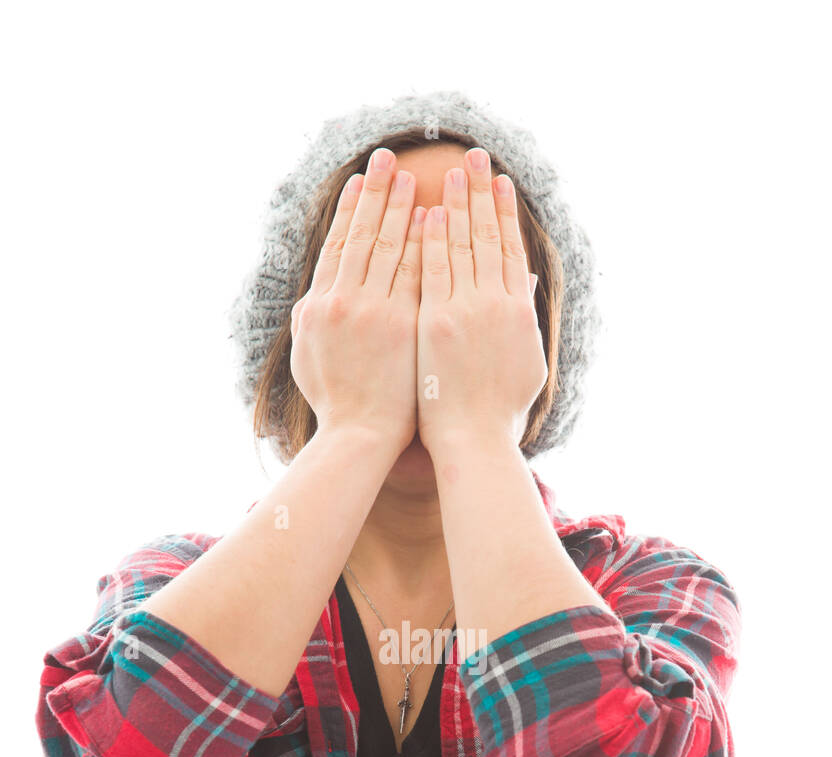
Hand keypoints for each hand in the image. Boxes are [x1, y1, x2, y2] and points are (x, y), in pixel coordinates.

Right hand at [290, 148, 423, 455]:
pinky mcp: (404, 327)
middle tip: (390, 159)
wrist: (359, 436)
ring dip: (404, 210)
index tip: (362, 177)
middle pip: (364, 235)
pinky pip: (419, 276)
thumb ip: (313, 313)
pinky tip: (436, 221)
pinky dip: (426, 245)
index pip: (338, 243)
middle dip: (377, 193)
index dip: (351, 206)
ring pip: (392, 249)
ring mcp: (374, 313)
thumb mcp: (308, 351)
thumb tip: (319, 286)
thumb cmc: (335, 400)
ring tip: (416, 180)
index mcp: (318, 305)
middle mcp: (343, 302)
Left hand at [416, 147, 547, 452]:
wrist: (474, 441)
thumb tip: (527, 288)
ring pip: (463, 246)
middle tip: (475, 157)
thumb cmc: (497, 413)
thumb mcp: (523, 363)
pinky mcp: (437, 322)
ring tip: (454, 171)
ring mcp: (468, 311)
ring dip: (458, 204)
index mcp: (519, 313)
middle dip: (482, 194)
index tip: (500, 183)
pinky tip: (427, 212)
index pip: (511, 250)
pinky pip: (433, 270)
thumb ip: (522, 321)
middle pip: (489, 237)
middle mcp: (497, 305)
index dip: (505, 213)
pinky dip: (432, 239)